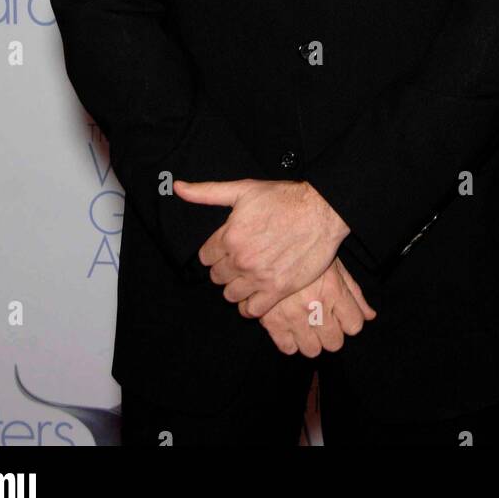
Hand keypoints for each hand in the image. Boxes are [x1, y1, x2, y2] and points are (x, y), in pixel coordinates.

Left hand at [173, 177, 348, 316]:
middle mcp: (241, 260)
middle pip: (217, 277)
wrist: (320, 211)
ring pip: (231, 295)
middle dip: (224, 269)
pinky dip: (249, 306)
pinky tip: (255, 294)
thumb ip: (207, 192)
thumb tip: (178, 187)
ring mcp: (259, 277)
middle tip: (239, 261)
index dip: (214, 253)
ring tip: (247, 276)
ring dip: (235, 287)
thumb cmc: (283, 198)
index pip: (205, 258)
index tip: (226, 248)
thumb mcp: (243, 189)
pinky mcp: (278, 290)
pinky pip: (251, 310)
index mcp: (229, 236)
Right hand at [258, 257, 376, 357]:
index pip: (354, 325)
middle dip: (331, 332)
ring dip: (311, 339)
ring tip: (305, 323)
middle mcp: (315, 306)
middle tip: (322, 318)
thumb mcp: (334, 264)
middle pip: (335, 343)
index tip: (341, 314)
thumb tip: (370, 316)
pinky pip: (287, 348)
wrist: (270, 237)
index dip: (349, 320)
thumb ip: (354, 292)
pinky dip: (290, 340)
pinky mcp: (270, 321)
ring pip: (312, 350)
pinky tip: (289, 325)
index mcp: (333, 290)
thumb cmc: (306, 249)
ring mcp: (292, 316)